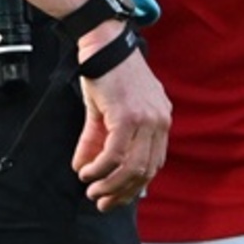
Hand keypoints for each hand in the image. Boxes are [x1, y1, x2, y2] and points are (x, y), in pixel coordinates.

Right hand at [72, 28, 170, 211]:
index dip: (134, 185)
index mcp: (160, 118)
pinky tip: (86, 173)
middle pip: (145, 171)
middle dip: (122, 192)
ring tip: (92, 192)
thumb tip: (83, 168)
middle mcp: (160, 120)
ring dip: (110, 185)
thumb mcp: (105, 110)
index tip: (115, 198)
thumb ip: (98, 140)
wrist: (103, 41)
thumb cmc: (105, 71)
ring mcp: (147, 119)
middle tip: (102, 203)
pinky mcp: (128, 116)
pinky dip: (100, 169)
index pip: (153, 163)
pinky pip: (115, 154)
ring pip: (131, 167)